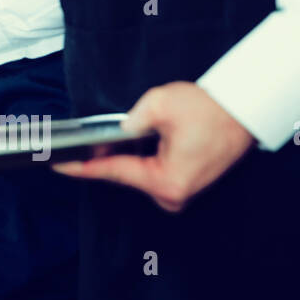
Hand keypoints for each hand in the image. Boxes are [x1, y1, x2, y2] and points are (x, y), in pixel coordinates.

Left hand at [52, 81, 255, 211]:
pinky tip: (125, 142)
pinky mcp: (182, 184)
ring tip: (101, 139)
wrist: (243, 111)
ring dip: (121, 155)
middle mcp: (173, 195)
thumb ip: (129, 120)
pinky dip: (137, 157)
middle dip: (101, 157)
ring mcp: (179, 192)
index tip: (57, 164)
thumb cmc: (209, 109)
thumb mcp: (160, 104)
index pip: (113, 173)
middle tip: (73, 143)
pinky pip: (149, 171)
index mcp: (167, 182)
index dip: (81, 167)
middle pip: (123, 175)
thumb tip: (111, 131)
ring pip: (135, 173)